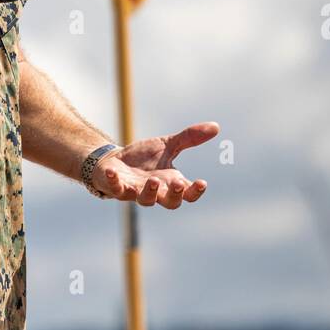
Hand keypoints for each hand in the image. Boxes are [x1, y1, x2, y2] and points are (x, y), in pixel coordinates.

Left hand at [90, 122, 219, 207]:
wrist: (114, 161)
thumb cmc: (144, 158)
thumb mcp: (167, 145)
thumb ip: (189, 138)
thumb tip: (216, 126)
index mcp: (170, 182)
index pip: (188, 194)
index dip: (195, 191)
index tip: (202, 182)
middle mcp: (155, 191)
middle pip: (170, 202)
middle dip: (174, 194)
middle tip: (178, 183)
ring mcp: (135, 192)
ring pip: (145, 200)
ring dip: (149, 192)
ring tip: (152, 180)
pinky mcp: (116, 187)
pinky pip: (115, 188)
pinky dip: (114, 181)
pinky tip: (113, 172)